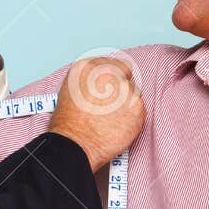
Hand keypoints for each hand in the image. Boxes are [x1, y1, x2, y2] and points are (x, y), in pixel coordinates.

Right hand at [48, 55, 144, 170]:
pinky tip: (118, 126)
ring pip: (133, 93)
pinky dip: (132, 118)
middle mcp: (108, 73)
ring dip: (126, 104)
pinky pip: (139, 110)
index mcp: (89, 67)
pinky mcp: (137, 106)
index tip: (110, 88)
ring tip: (111, 120)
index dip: (112, 78)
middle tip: (110, 107)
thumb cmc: (68, 125)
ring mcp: (125, 89)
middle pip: (125, 76)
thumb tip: (102, 83)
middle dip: (120, 90)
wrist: (74, 145)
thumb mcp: (71, 90)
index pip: (112, 63)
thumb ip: (90, 81)